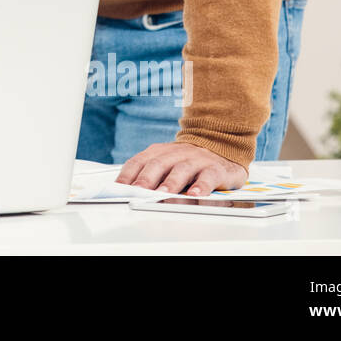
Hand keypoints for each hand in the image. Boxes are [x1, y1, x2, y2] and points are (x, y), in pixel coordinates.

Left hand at [114, 142, 246, 196]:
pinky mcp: (215, 169)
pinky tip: (195, 194)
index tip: (119, 188)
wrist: (221, 145)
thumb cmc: (188, 162)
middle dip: (146, 179)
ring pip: (181, 170)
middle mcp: (176, 153)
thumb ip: (150, 175)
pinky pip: (208, 177)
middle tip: (138, 192)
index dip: (127, 175)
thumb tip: (128, 193)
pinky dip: (201, 186)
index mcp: (159, 152)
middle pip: (158, 164)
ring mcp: (196, 160)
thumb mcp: (166, 164)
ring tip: (162, 194)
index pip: (138, 162)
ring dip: (170, 183)